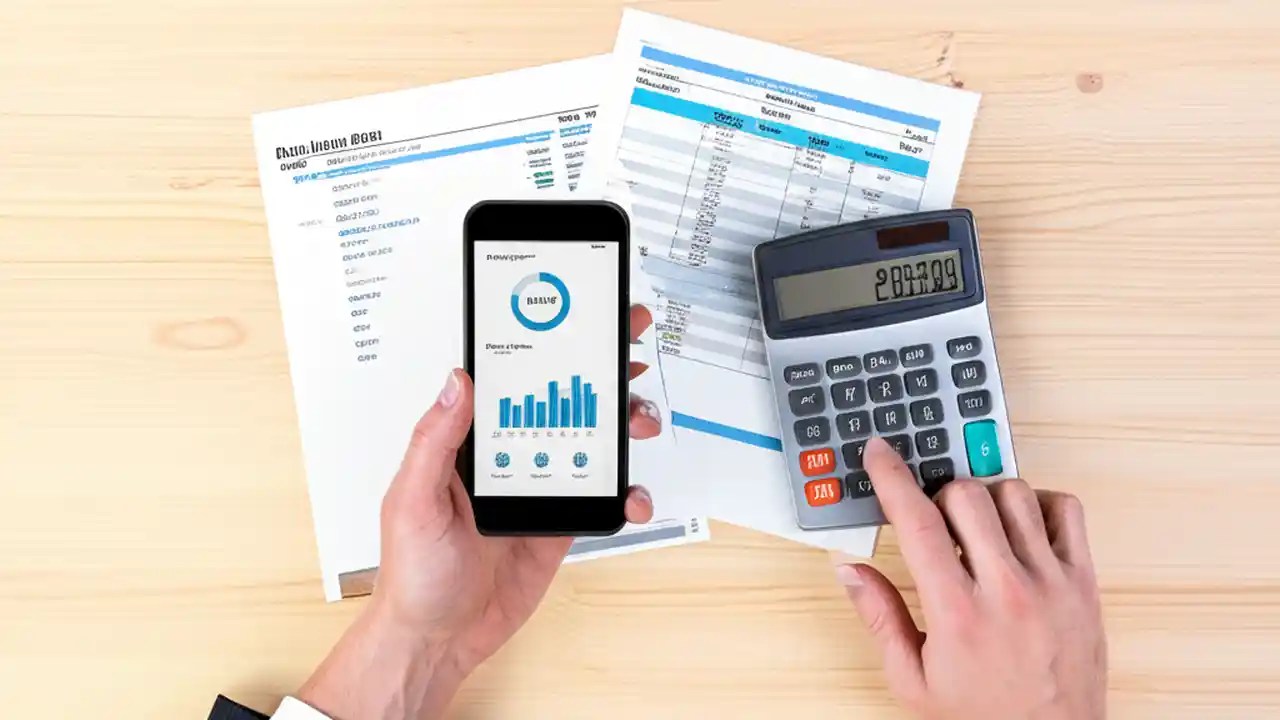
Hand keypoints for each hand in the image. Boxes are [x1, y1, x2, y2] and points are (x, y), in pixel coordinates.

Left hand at [297, 306, 662, 718]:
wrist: (438, 639)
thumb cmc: (413, 574)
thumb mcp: (412, 500)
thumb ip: (435, 441)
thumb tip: (458, 382)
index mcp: (467, 442)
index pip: (509, 381)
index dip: (543, 347)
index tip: (573, 320)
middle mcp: (506, 457)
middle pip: (560, 401)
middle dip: (599, 373)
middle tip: (628, 353)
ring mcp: (537, 487)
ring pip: (589, 442)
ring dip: (621, 426)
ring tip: (639, 421)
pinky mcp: (560, 522)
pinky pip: (601, 498)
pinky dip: (626, 494)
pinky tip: (632, 496)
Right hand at [835, 437, 1105, 719]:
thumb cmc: (983, 717)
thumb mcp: (912, 680)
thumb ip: (879, 618)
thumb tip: (850, 570)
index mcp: (958, 614)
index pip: (917, 522)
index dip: (891, 477)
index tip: (879, 453)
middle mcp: (1007, 591)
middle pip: (965, 495)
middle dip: (939, 494)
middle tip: (935, 518)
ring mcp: (1052, 582)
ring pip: (1014, 493)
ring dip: (986, 497)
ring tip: (977, 527)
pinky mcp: (1084, 582)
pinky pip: (1066, 509)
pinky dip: (1039, 504)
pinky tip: (1021, 528)